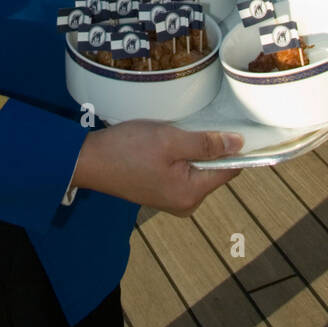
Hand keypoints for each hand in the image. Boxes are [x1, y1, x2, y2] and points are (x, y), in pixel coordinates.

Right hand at [72, 120, 243, 214]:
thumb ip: (206, 144)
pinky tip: (166, 142)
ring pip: (197, 169)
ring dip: (192, 149)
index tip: (236, 125)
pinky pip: (181, 171)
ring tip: (176, 132)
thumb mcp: (170, 140)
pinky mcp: (160, 192)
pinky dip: (179, 155)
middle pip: (214, 170)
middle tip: (194, 123)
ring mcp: (172, 200)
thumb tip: (239, 144)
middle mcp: (185, 203)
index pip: (230, 170)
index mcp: (191, 194)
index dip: (236, 148)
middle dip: (209, 147)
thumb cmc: (127, 150)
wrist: (88, 161)